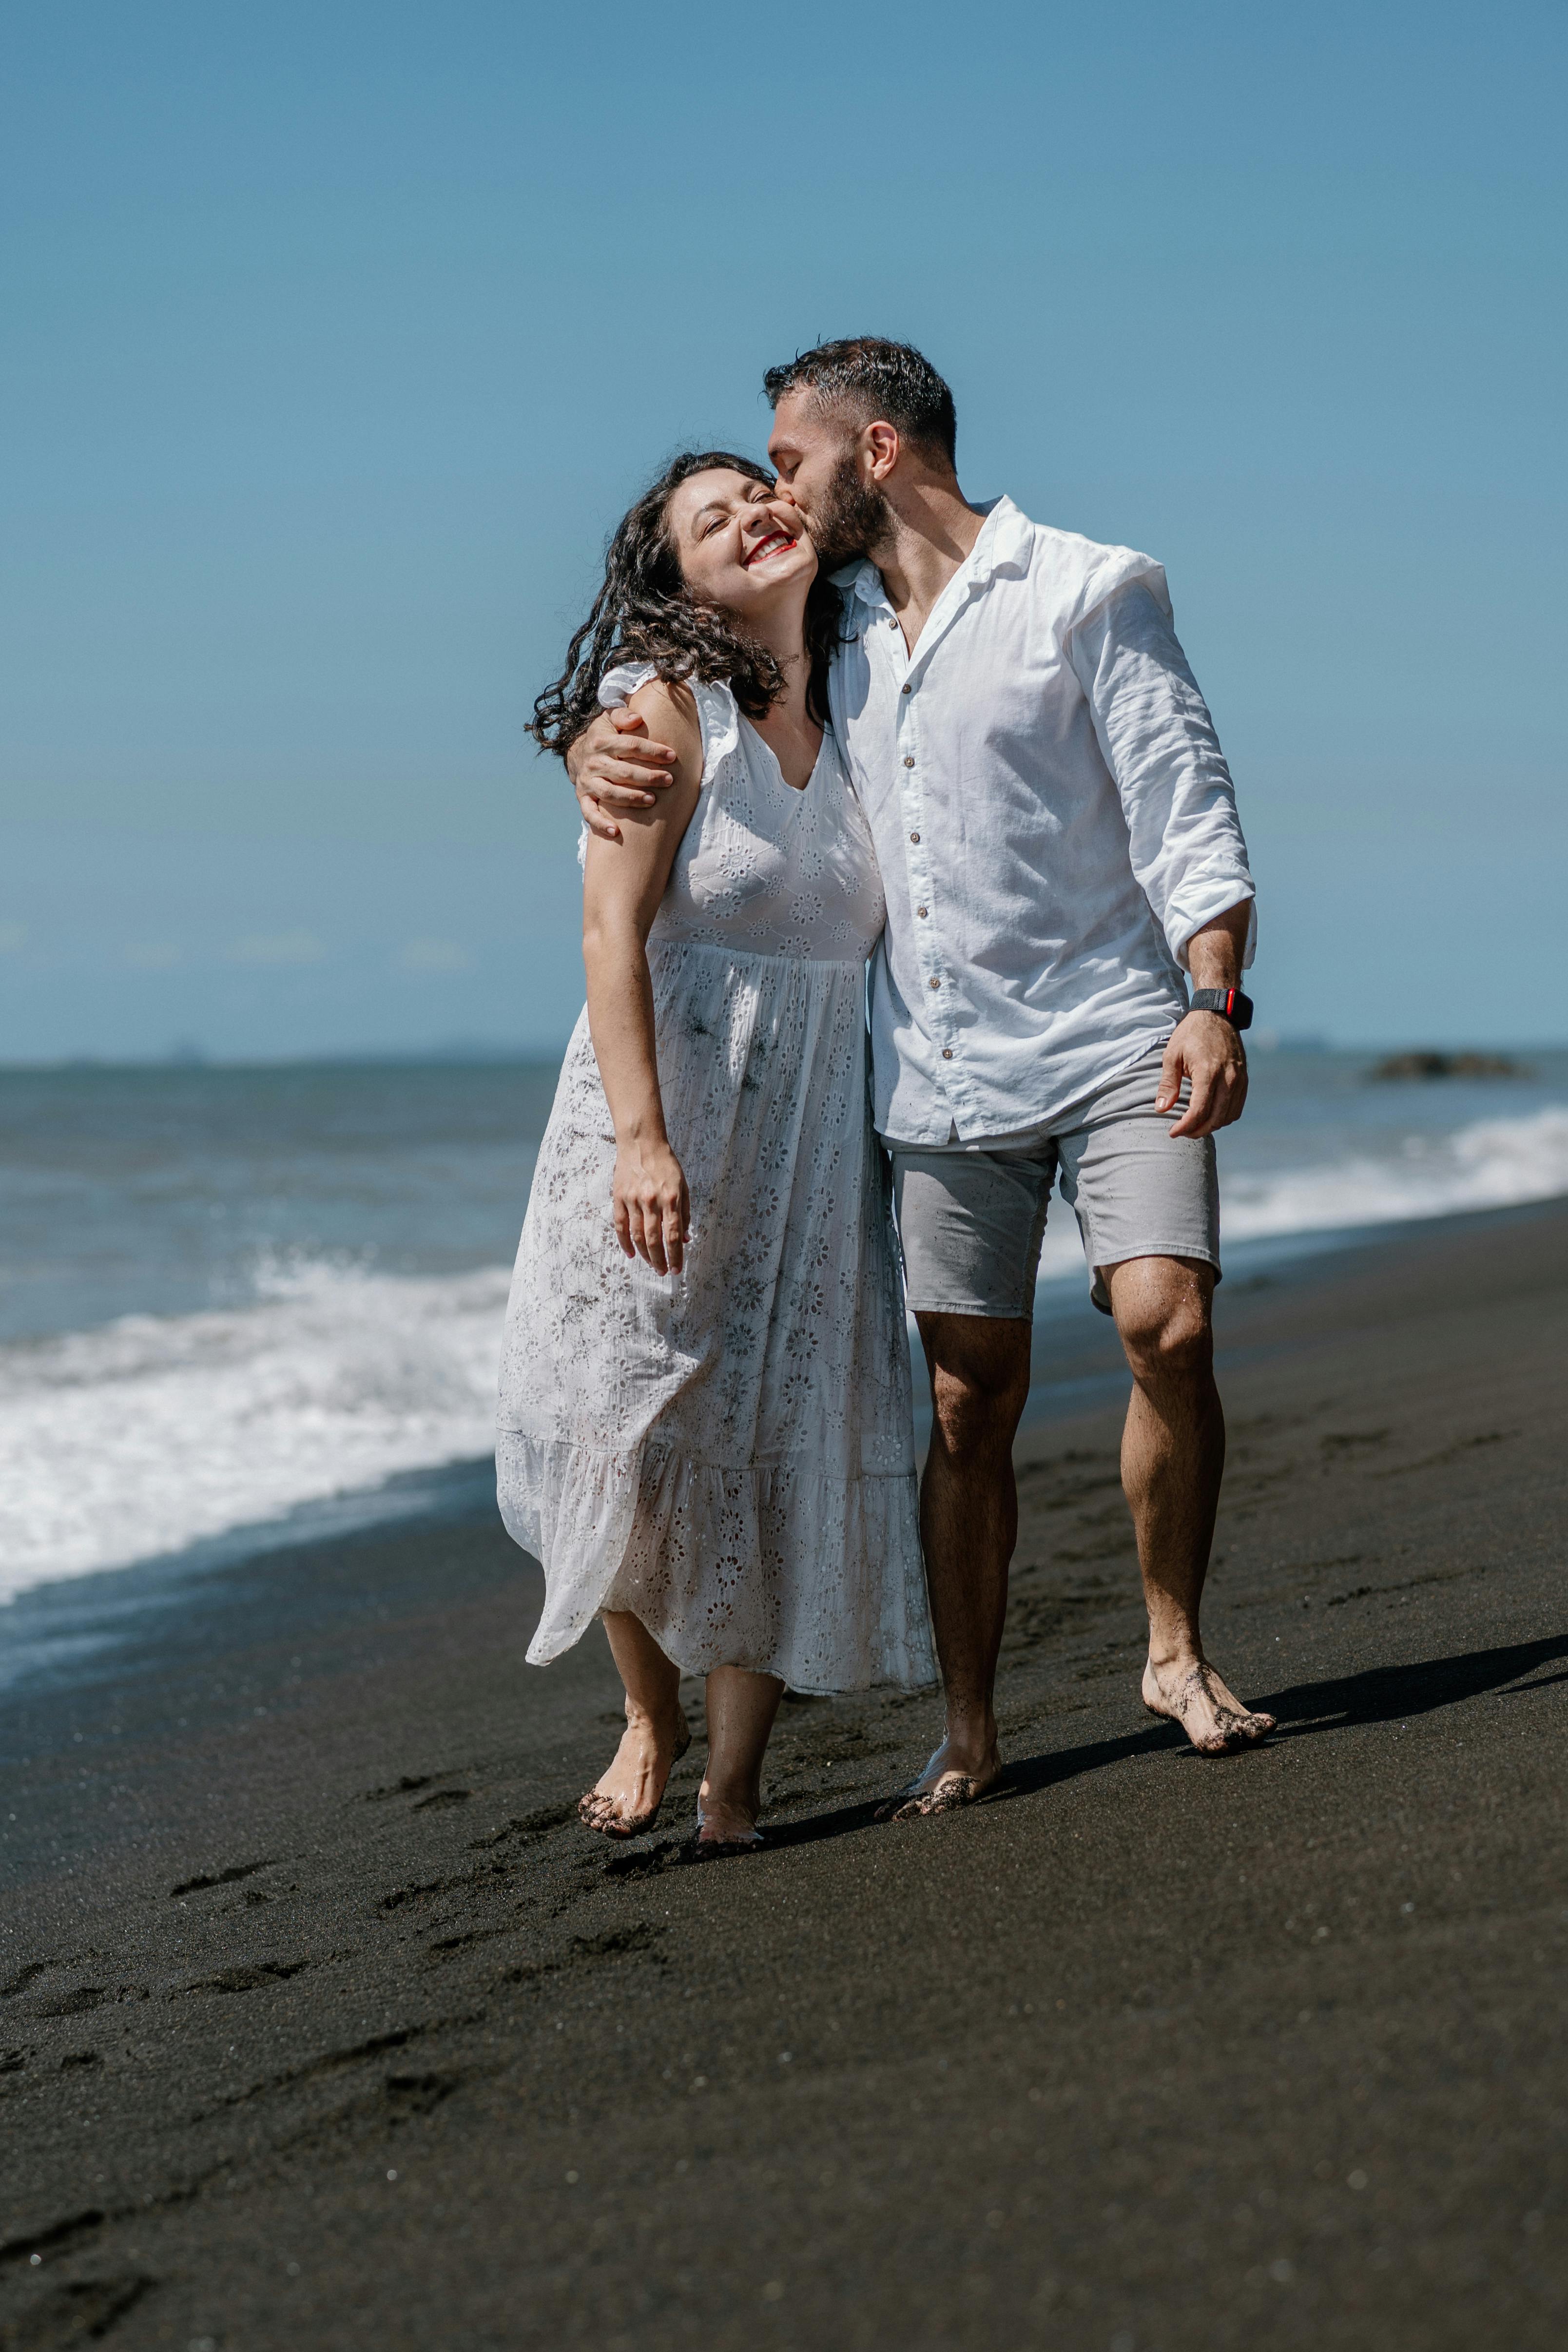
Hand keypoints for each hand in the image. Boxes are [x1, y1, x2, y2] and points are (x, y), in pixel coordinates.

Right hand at [571, 708, 680, 842]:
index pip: (630, 746)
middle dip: (648, 777)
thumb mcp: (609, 719)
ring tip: (652, 800)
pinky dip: (600, 824)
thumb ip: (622, 715)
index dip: (652, 751)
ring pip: (610, 793)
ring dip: (631, 798)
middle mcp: (594, 763)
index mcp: (602, 742)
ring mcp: (588, 782)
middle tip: (669, 781)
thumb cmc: (603, 736)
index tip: (672, 756)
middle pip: (623, 772)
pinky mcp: (583, 798)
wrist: (578, 754)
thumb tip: (637, 718)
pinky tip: (615, 832)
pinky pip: (589, 814)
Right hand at [612, 1138, 689, 1273]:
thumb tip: (685, 1239)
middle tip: (663, 1271)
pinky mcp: (619, 1198)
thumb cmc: (666, 1165)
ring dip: (644, 1255)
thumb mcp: (683, 1187)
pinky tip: (631, 1254)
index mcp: (670, 1199)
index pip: (672, 1235)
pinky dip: (625, 1243)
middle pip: (654, 1240)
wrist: (642, 1143)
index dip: (675, 1256)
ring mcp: (633, 1200)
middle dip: (659, 1260)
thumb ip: (684, 1213)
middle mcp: (651, 1201)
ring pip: (637, 1236)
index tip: (676, 1270)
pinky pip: (621, 1226)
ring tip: (651, 1265)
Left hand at [1155, 1012, 1247, 1137]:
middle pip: (1215, 1119)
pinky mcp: (1244, 1079)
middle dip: (1197, 1131)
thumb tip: (1161, 1110)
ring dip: (1211, 1126)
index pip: (1199, 1111)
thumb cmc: (1191, 1034)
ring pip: (1228, 1116)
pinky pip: (1237, 1108)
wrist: (1217, 1015)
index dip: (1185, 1127)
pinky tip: (1210, 1116)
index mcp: (1208, 1072)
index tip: (1173, 1132)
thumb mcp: (1172, 1055)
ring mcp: (1239, 1079)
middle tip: (1182, 1132)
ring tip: (1194, 1126)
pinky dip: (1224, 1117)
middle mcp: (1228, 1078)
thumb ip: (1167, 1084)